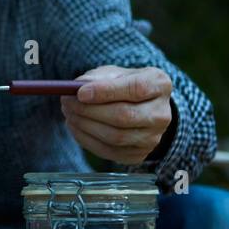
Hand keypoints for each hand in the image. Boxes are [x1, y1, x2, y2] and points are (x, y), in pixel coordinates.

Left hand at [60, 65, 174, 163]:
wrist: (138, 107)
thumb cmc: (123, 85)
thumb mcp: (113, 73)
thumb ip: (96, 78)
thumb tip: (77, 87)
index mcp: (159, 84)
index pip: (136, 89)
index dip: (105, 91)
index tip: (79, 93)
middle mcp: (162, 114)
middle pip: (124, 116)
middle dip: (89, 111)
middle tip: (67, 103)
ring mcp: (153, 137)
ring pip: (115, 137)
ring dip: (84, 125)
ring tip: (69, 113)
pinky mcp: (139, 155)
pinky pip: (109, 152)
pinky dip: (86, 139)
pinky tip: (75, 126)